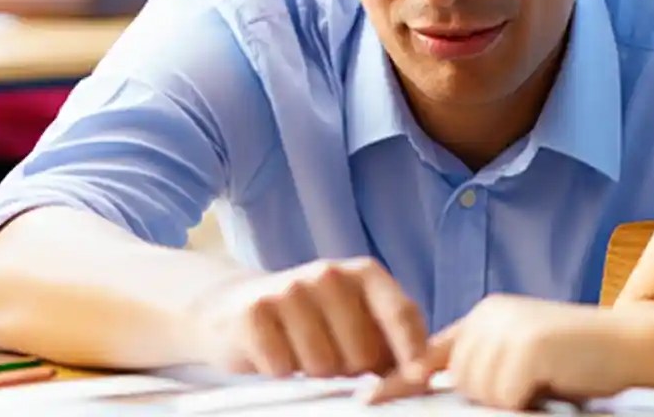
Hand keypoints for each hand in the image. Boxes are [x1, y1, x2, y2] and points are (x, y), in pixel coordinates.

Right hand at [184, 257, 428, 378]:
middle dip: (350, 370)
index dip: (412, 354)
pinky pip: (283, 368)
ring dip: (312, 373)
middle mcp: (329, 273)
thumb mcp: (356, 323)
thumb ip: (391, 344)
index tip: (418, 380)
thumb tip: (421, 378)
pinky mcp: (255, 310)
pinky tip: (273, 352)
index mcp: (365, 274)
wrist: (232, 308)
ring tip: (300, 352)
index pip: (401, 314)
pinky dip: (280, 373)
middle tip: (330, 355)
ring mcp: (290, 289)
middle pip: (362, 353)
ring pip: (322, 365)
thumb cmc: (311, 323)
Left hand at [367, 294, 638, 410]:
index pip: (432, 351)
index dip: (401, 380)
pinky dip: (529, 402)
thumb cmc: (581, 358)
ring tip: (546, 382)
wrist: (631, 344)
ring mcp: (508, 329)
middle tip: (534, 385)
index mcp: (486, 316)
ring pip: (481, 392)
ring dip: (512, 400)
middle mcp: (490, 316)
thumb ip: (486, 365)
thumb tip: (441, 387)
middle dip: (491, 397)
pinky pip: (507, 398)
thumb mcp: (524, 354)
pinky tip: (554, 383)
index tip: (371, 398)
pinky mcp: (527, 348)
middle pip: (460, 382)